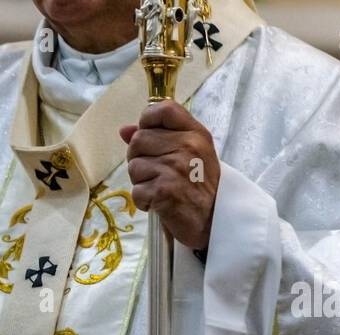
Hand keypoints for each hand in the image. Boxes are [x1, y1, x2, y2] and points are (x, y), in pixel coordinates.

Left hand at [120, 100, 219, 250]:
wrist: (215, 221)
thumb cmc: (200, 187)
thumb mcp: (190, 154)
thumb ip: (159, 137)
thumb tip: (125, 130)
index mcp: (195, 134)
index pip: (163, 109)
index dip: (147, 120)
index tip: (149, 137)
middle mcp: (186, 146)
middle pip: (138, 140)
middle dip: (140, 158)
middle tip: (156, 173)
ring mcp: (175, 168)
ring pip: (134, 166)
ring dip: (141, 182)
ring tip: (160, 189)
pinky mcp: (164, 191)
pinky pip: (136, 190)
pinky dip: (143, 201)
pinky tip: (158, 203)